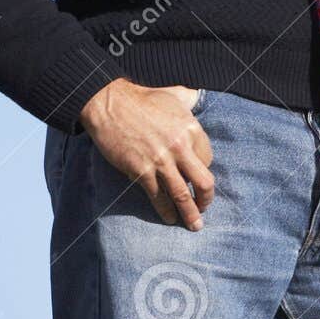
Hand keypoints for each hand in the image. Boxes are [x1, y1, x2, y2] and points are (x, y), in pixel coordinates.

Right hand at [80, 78, 213, 229]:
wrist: (110, 105)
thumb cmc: (143, 98)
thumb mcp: (175, 93)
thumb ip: (190, 98)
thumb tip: (198, 97)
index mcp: (192, 129)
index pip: (208, 158)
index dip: (204, 169)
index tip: (197, 176)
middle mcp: (180, 147)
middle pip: (203, 181)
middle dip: (206, 199)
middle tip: (205, 208)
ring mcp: (161, 161)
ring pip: (182, 195)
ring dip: (189, 213)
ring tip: (194, 225)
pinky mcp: (141, 171)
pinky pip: (158, 197)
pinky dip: (165, 210)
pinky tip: (169, 218)